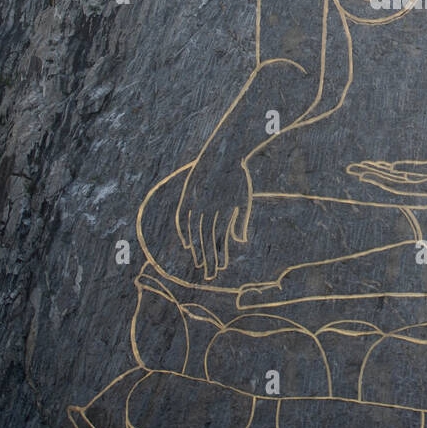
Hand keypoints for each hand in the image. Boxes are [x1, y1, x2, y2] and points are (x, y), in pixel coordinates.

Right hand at [176, 149, 252, 276]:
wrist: (223, 152)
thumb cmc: (237, 177)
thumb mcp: (244, 199)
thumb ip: (241, 221)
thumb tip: (240, 242)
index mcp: (224, 208)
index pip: (219, 239)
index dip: (219, 255)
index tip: (220, 269)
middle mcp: (208, 208)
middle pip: (205, 240)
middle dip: (207, 259)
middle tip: (209, 275)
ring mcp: (196, 201)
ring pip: (193, 231)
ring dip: (196, 249)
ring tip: (198, 263)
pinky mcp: (187, 194)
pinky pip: (182, 218)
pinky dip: (183, 232)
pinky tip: (186, 244)